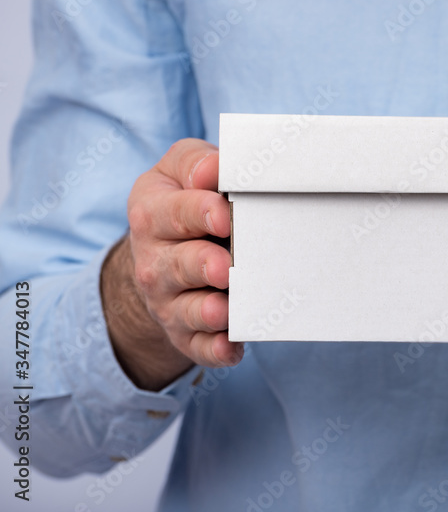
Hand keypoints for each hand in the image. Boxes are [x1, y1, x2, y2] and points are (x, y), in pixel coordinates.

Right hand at [100, 139, 240, 390]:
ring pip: (186, 309)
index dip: (200, 212)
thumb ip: (197, 162)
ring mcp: (168, 299)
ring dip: (206, 311)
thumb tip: (216, 168)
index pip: (172, 211)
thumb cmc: (185, 203)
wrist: (162, 254)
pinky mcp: (185, 332)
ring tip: (224, 309)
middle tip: (226, 266)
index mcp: (152, 212)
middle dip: (202, 265)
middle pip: (178, 264)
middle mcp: (155, 260)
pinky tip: (231, 347)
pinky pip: (198, 345)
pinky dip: (214, 349)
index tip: (225, 214)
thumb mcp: (180, 170)